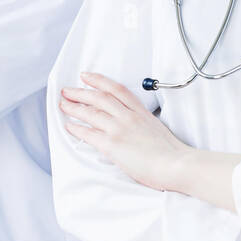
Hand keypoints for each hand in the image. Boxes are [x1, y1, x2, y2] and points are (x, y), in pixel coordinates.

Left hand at [58, 72, 189, 189]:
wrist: (177, 164)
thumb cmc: (171, 153)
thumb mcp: (157, 129)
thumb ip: (143, 125)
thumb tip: (133, 129)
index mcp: (141, 112)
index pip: (117, 90)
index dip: (99, 80)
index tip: (87, 76)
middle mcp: (129, 117)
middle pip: (100, 98)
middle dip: (81, 92)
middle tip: (67, 91)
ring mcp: (120, 129)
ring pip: (91, 113)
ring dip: (74, 108)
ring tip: (64, 105)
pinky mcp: (113, 145)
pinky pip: (89, 133)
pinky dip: (77, 128)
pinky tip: (69, 126)